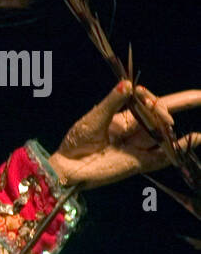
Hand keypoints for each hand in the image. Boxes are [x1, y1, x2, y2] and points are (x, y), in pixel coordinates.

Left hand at [46, 81, 200, 189]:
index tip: (143, 95)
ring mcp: (139, 146)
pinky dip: (181, 148)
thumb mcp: (93, 119)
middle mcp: (135, 130)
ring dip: (170, 127)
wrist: (67, 168)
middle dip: (165, 111)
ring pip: (163, 133)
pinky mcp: (139, 163)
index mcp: (124, 116)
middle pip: (160, 116)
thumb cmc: (76, 142)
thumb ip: (111, 103)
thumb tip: (128, 85)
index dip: (155, 99)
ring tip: (170, 123)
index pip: (149, 102)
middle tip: (164, 116)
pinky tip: (198, 138)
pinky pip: (164, 156)